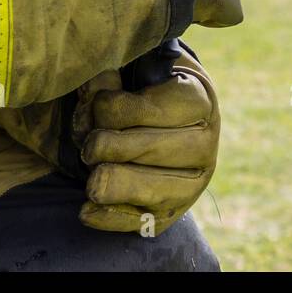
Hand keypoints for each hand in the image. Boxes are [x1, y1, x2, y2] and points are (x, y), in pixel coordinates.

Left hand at [72, 48, 219, 235]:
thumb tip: (91, 83)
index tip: (99, 103)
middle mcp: (204, 143)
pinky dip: (111, 217)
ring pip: (151, 190)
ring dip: (112, 184)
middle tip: (89, 147)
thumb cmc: (144, 90)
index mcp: (198, 100)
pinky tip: (87, 210)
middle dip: (107, 148)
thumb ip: (113, 76)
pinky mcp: (176, 210)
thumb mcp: (135, 71)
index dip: (111, 108)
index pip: (147, 109)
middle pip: (148, 149)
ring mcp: (195, 181)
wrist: (166, 123)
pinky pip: (144, 221)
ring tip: (91, 179)